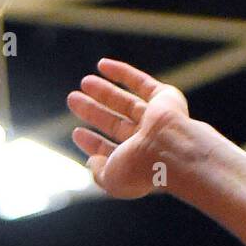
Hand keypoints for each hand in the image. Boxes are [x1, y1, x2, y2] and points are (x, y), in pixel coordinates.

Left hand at [68, 58, 191, 199]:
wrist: (172, 152)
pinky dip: (122, 73)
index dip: (92, 142)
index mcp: (136, 161)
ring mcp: (156, 119)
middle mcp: (147, 141)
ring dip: (104, 91)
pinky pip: (141, 82)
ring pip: (126, 102)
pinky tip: (102, 65)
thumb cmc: (142, 171)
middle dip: (93, 111)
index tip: (77, 133)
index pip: (111, 150)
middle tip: (72, 99)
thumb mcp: (111, 180)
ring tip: (84, 82)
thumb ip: (98, 172)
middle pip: (114, 122)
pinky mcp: (165, 98)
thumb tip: (91, 161)